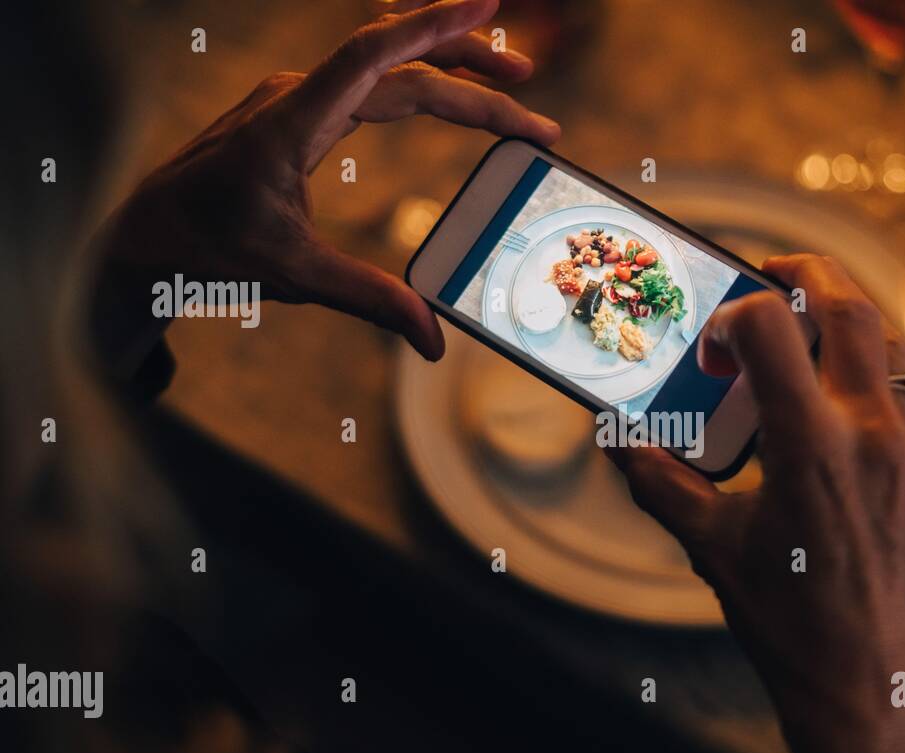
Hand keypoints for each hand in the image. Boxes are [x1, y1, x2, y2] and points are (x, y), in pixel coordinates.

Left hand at [93, 0, 558, 365]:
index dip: (434, 25)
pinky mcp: (297, 115)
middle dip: (472, 73)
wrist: (146, 238)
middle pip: (400, 64)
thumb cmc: (207, 250)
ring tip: (508, 90)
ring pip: (387, 72)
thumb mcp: (294, 276)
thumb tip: (432, 340)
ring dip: (450, 74)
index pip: (376, 54)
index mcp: (293, 121)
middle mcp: (298, 97)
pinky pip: (368, 85)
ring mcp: (297, 101)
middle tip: (531, 90)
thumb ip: (369, 299)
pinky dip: (415, 86)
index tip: (488, 4)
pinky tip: (442, 99)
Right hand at [611, 254, 904, 752]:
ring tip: (813, 309)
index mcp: (810, 445)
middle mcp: (870, 431)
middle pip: (848, 306)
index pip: (772, 325)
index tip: (713, 348)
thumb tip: (616, 439)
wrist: (871, 686)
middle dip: (804, 272)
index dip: (733, 313)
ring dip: (851, 308)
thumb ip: (661, 483)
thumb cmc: (791, 625)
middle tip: (767, 271)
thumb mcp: (712, 549)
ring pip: (892, 338)